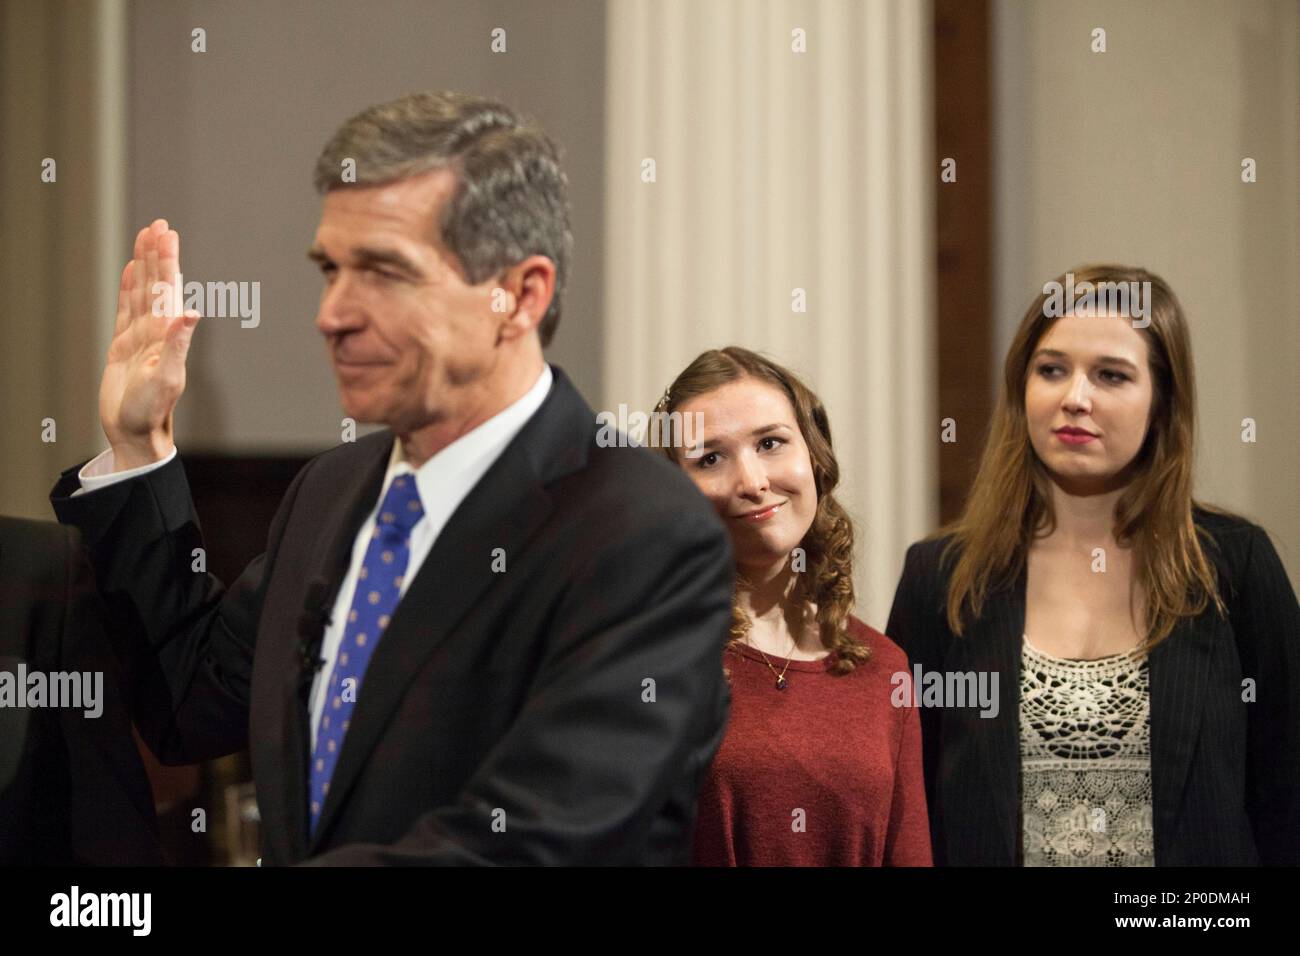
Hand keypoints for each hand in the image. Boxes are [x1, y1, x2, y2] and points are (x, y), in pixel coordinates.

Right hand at [99, 219, 201, 469]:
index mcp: (167, 333)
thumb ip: (177, 344)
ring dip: (144, 264)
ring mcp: (140, 337)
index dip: (166, 259)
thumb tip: (191, 312)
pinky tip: (132, 272)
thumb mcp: (166, 377)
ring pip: (141, 291)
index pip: (167, 288)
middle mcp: (156, 330)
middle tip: (159, 224)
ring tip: (145, 237)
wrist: (135, 434)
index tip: (166, 232)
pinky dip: (128, 288)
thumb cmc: (153, 411)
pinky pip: (125, 309)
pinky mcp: (123, 346)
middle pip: (155, 282)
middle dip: (157, 253)